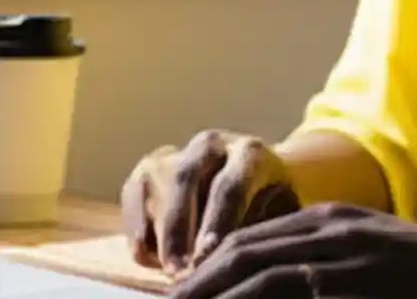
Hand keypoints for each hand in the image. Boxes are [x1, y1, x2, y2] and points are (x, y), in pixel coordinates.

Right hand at [121, 131, 301, 276]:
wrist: (261, 178)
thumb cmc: (278, 205)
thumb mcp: (283, 213)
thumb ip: (262, 228)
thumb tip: (236, 255)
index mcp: (250, 152)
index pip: (229, 186)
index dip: (216, 223)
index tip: (206, 257)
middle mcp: (210, 144)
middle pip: (184, 180)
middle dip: (177, 231)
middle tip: (180, 272)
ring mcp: (176, 153)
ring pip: (153, 187)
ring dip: (156, 234)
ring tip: (169, 271)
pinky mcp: (148, 169)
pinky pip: (133, 198)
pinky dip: (138, 230)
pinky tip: (152, 259)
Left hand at [171, 203, 416, 298]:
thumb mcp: (376, 262)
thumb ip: (331, 269)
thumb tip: (292, 287)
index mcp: (332, 220)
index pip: (252, 238)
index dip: (211, 267)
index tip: (182, 294)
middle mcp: (332, 229)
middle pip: (243, 250)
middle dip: (199, 282)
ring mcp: (346, 253)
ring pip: (259, 270)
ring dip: (215, 294)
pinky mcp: (360, 279)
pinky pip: (294, 290)